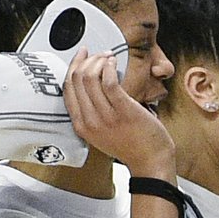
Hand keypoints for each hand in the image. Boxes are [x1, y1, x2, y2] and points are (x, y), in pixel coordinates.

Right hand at [64, 48, 173, 177]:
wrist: (151, 162)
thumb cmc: (131, 146)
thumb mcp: (101, 132)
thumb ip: (91, 113)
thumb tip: (89, 83)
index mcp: (81, 125)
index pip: (67, 88)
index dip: (72, 67)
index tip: (81, 56)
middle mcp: (90, 121)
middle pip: (76, 80)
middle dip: (86, 61)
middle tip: (97, 54)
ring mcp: (106, 116)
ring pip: (90, 78)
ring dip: (99, 61)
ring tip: (108, 57)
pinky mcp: (124, 111)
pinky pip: (109, 81)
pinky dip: (109, 67)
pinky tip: (113, 63)